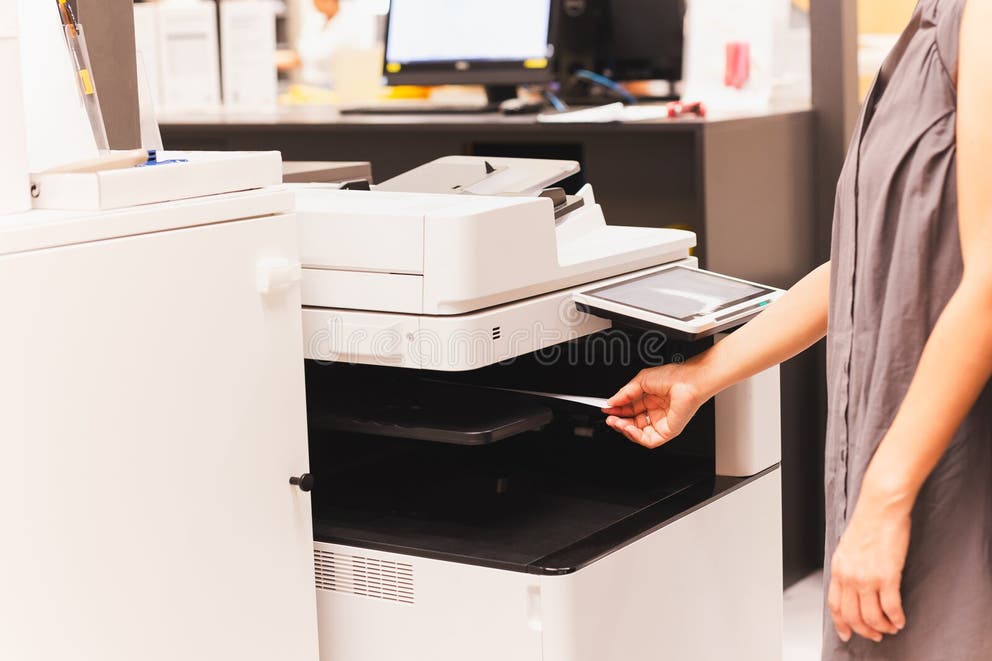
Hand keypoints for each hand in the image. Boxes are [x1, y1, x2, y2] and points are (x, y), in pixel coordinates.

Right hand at [602, 362, 710, 447]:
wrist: (688, 381)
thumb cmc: (673, 376)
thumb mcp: (641, 381)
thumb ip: (624, 394)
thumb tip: (611, 402)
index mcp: (651, 399)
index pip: (629, 410)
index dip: (617, 410)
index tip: (606, 408)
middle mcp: (656, 412)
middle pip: (632, 423)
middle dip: (618, 421)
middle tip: (609, 417)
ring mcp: (661, 422)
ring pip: (638, 433)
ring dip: (624, 429)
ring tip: (616, 422)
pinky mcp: (667, 432)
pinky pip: (648, 439)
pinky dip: (635, 436)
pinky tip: (628, 427)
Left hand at [828, 482, 912, 643]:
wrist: (880, 508)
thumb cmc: (868, 523)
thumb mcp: (848, 548)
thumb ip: (848, 568)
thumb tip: (854, 586)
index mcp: (838, 568)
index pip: (835, 605)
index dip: (841, 623)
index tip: (847, 633)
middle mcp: (849, 576)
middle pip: (853, 615)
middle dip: (864, 630)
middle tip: (875, 636)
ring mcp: (867, 577)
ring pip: (871, 616)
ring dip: (882, 627)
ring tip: (891, 628)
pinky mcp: (887, 576)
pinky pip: (891, 607)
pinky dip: (896, 618)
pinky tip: (901, 620)